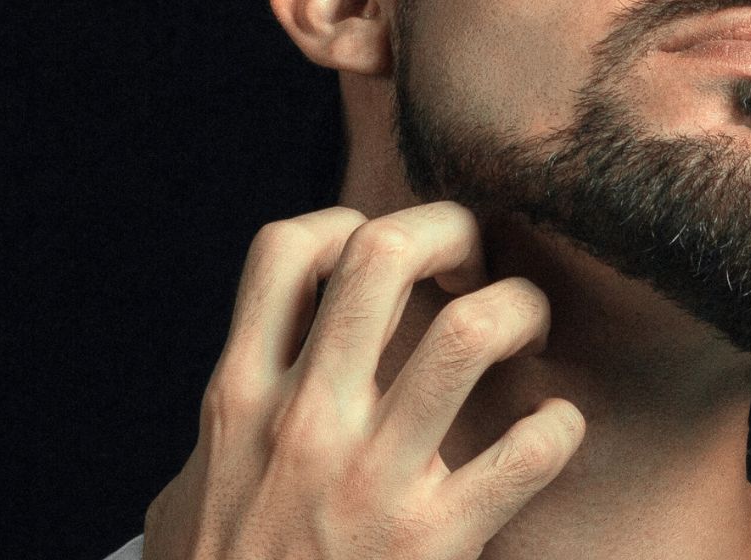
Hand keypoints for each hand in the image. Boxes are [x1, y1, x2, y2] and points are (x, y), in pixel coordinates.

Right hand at [143, 202, 584, 558]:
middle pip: (381, 257)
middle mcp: (303, 420)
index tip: (380, 248)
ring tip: (527, 322)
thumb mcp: (195, 484)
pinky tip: (554, 428)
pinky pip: (526, 454)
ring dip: (516, 309)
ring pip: (466, 336)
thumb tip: (252, 376)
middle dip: (444, 229)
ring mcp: (370, 480)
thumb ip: (224, 420)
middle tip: (473, 254)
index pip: (284, 250)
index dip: (342, 223)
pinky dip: (556, 427)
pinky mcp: (433, 547)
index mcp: (242, 394)